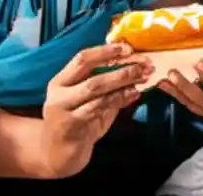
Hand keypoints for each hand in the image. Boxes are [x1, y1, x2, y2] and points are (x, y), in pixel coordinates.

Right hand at [40, 43, 151, 177]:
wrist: (57, 155)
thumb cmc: (77, 123)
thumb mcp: (89, 100)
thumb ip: (107, 85)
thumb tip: (135, 66)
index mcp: (61, 81)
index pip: (82, 59)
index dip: (105, 51)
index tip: (127, 47)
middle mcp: (58, 93)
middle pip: (92, 75)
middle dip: (122, 69)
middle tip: (144, 65)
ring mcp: (62, 110)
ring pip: (96, 90)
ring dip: (123, 83)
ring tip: (143, 78)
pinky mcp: (70, 125)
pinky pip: (98, 108)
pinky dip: (119, 99)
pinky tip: (133, 95)